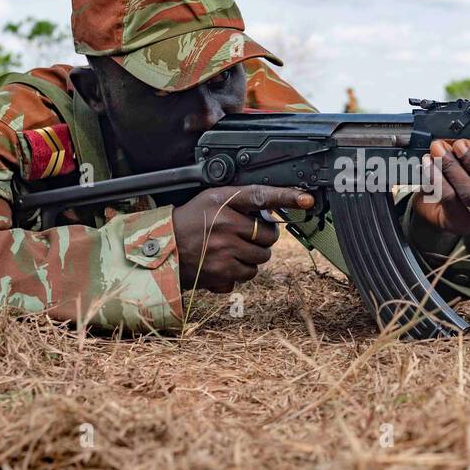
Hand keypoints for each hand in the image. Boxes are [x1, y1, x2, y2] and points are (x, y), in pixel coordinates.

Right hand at [173, 185, 313, 291]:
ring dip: (252, 255)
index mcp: (222, 201)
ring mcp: (224, 249)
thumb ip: (240, 202)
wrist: (162, 250)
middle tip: (244, 235)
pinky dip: (242, 270)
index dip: (286, 196)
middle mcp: (225, 224)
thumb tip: (273, 211)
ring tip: (231, 249)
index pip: (261, 196)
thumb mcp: (211, 201)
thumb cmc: (189, 222)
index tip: (306, 199)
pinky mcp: (222, 271)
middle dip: (262, 237)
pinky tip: (226, 262)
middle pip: (268, 235)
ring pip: (262, 257)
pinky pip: (249, 273)